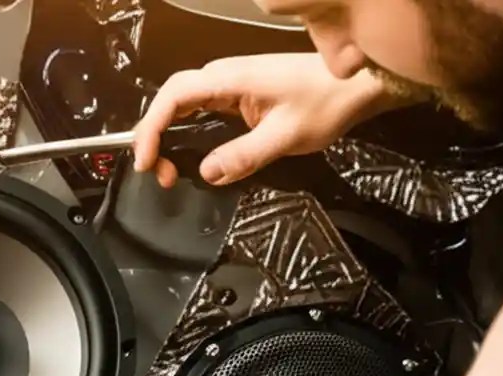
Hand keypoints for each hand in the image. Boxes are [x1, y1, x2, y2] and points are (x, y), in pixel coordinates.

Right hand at [132, 53, 390, 187]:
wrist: (355, 85)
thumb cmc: (325, 103)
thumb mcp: (286, 136)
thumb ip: (244, 155)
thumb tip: (207, 174)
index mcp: (229, 79)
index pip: (173, 96)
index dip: (152, 128)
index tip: (147, 161)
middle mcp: (224, 75)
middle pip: (171, 99)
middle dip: (154, 135)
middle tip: (158, 173)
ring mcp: (230, 82)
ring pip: (183, 104)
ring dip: (169, 134)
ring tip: (168, 168)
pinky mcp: (239, 93)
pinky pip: (201, 108)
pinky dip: (186, 130)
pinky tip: (187, 151)